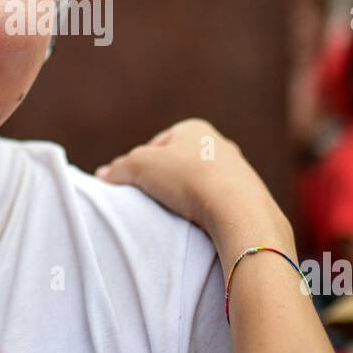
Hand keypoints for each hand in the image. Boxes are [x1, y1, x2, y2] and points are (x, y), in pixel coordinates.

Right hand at [95, 118, 294, 257]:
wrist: (238, 208)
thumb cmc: (186, 177)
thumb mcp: (139, 166)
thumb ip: (118, 168)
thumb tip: (102, 174)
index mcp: (194, 128)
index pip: (157, 146)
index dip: (140, 165)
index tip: (132, 186)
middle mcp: (219, 144)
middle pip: (179, 164)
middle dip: (164, 181)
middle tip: (150, 202)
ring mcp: (238, 170)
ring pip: (200, 183)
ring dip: (185, 197)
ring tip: (173, 216)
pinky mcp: (249, 196)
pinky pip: (217, 202)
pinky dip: (204, 211)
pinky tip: (196, 224)